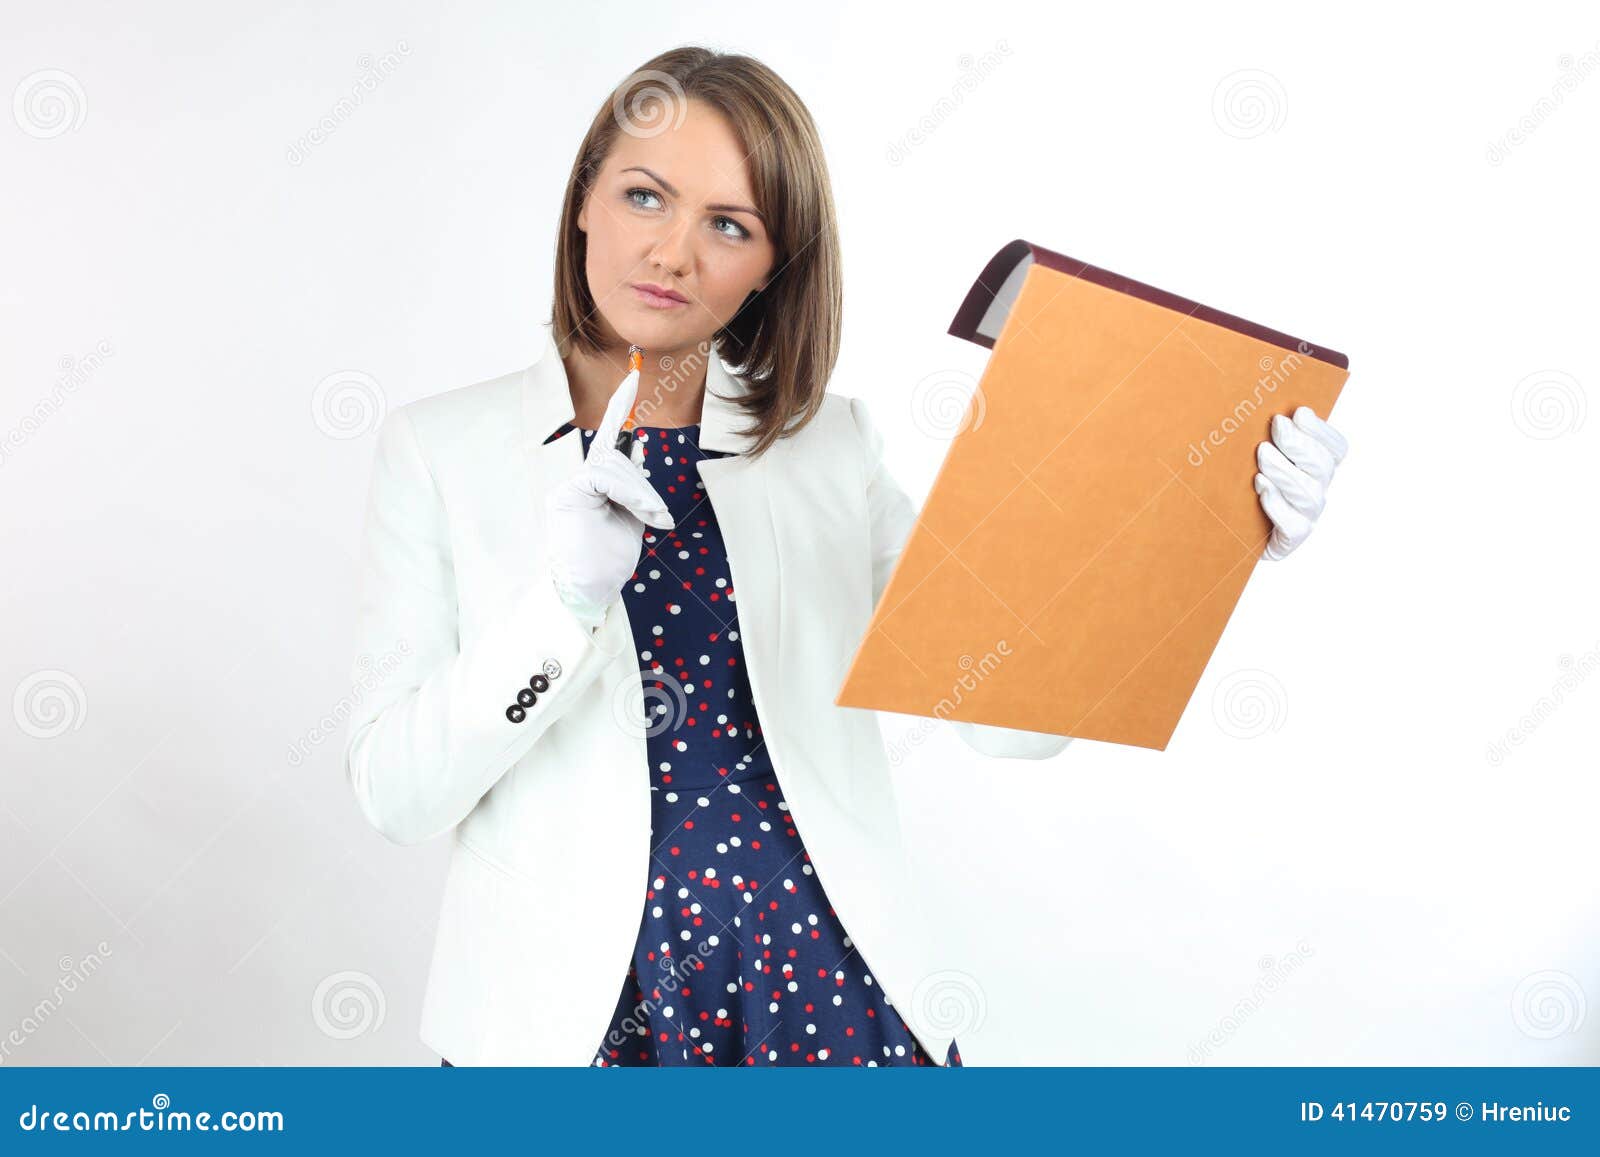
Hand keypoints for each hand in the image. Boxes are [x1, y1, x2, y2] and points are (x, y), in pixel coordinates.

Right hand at [544, 364, 675, 619]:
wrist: (587, 590)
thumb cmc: (607, 560)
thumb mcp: (630, 517)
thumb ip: (633, 487)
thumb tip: (638, 446)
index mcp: (593, 485)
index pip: (607, 439)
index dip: (618, 408)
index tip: (633, 380)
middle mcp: (579, 481)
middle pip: (619, 459)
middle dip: (644, 488)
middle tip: (658, 519)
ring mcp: (571, 487)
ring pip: (617, 468)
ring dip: (642, 496)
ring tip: (651, 523)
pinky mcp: (569, 495)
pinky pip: (605, 477)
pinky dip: (630, 494)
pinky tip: (641, 516)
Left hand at [1254, 406, 1347, 560]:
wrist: (1231, 536)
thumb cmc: (1242, 489)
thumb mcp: (1254, 459)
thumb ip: (1266, 437)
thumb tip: (1263, 409)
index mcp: (1316, 469)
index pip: (1335, 448)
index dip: (1322, 430)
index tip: (1299, 412)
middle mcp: (1315, 491)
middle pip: (1322, 466)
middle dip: (1299, 444)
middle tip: (1276, 425)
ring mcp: (1306, 516)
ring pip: (1308, 494)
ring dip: (1285, 470)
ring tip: (1263, 454)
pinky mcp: (1290, 539)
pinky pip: (1294, 524)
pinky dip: (1278, 504)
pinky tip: (1261, 487)